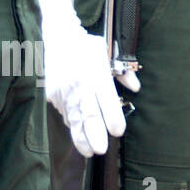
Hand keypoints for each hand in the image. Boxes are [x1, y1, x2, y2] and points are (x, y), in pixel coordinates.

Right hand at [37, 0, 125, 156]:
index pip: (106, 100)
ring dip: (81, 137)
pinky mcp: (54, 94)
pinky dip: (73, 125)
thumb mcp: (108, 53)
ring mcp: (64, 90)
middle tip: (101, 150)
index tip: (117, 131)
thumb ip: (123, 71)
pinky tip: (78, 135)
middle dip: (94, 134)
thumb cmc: (87, 46)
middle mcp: (80, 84)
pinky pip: (65, 113)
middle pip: (87, 114)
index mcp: (95, 74)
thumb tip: (135, 88)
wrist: (58, 37)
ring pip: (74, 118)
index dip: (111, 117)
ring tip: (89, 152)